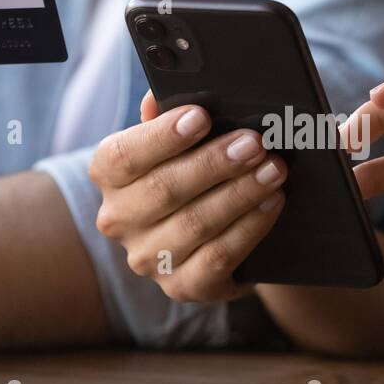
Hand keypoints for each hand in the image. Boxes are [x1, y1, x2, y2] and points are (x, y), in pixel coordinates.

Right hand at [89, 92, 287, 303]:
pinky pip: (218, 258)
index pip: (121, 157)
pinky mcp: (183, 287)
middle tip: (254, 143)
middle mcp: (119, 220)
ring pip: (194, 225)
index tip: (202, 116)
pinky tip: (272, 203)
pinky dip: (250, 228)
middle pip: (163, 190)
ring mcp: (148, 259)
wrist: (217, 233)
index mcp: (109, 177)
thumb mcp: (180, 142)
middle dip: (214, 164)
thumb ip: (167, 115)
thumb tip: (158, 96)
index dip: (161, 136)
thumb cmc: (195, 172)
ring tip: (274, 170)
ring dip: (240, 194)